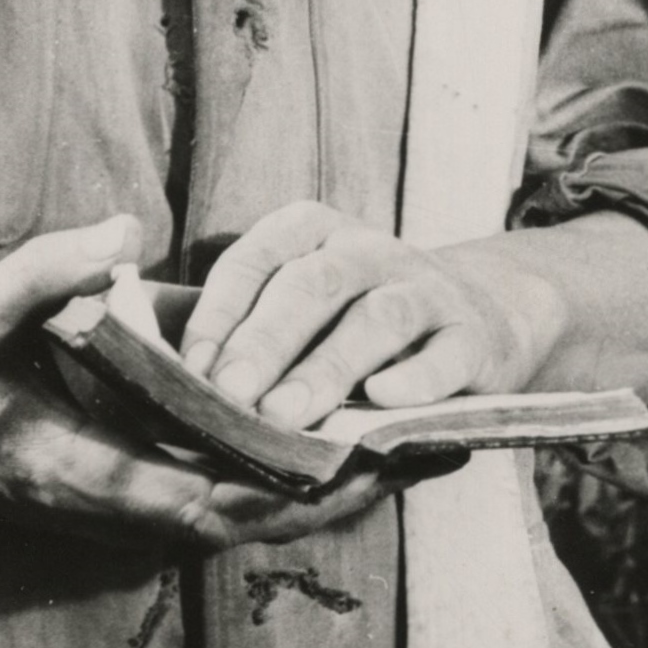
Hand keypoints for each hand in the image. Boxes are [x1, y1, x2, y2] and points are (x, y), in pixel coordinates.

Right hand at [0, 215, 394, 548]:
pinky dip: (289, 483)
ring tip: (405, 454)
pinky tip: (341, 446)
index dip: (277, 484)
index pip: (199, 497)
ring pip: (246, 519)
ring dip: (322, 495)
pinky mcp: (140, 500)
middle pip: (248, 522)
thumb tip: (125, 230)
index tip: (349, 458)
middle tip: (415, 455)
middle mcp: (117, 512)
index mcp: (82, 475)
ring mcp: (130, 515)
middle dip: (333, 497)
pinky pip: (230, 502)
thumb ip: (47, 272)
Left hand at [179, 202, 565, 429]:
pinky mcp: (472, 336)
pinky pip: (446, 354)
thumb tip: (164, 371)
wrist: (482, 314)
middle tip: (231, 394)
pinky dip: (417, 377)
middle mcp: (367, 250)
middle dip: (265, 341)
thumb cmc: (356, 316)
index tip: (189, 366)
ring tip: (285, 415)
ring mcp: (424, 289)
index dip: (219, 312)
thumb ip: (243, 322)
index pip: (255, 260)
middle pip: (312, 285)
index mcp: (311, 232)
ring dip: (327, 367)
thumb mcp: (301, 298)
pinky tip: (384, 400)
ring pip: (374, 320)